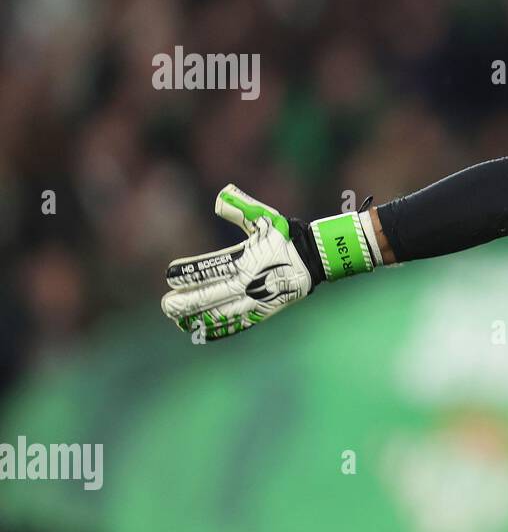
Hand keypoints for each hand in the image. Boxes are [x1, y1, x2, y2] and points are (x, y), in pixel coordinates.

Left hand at [161, 185, 317, 339]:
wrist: (315, 259)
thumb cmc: (286, 236)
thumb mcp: (264, 217)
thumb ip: (240, 207)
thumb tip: (219, 199)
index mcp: (244, 260)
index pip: (208, 269)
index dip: (186, 274)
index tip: (170, 276)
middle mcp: (247, 283)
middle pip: (208, 296)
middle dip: (184, 302)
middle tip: (167, 304)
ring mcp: (255, 301)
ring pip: (219, 314)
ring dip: (196, 318)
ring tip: (178, 320)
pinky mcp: (263, 312)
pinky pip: (236, 324)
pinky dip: (218, 330)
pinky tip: (201, 332)